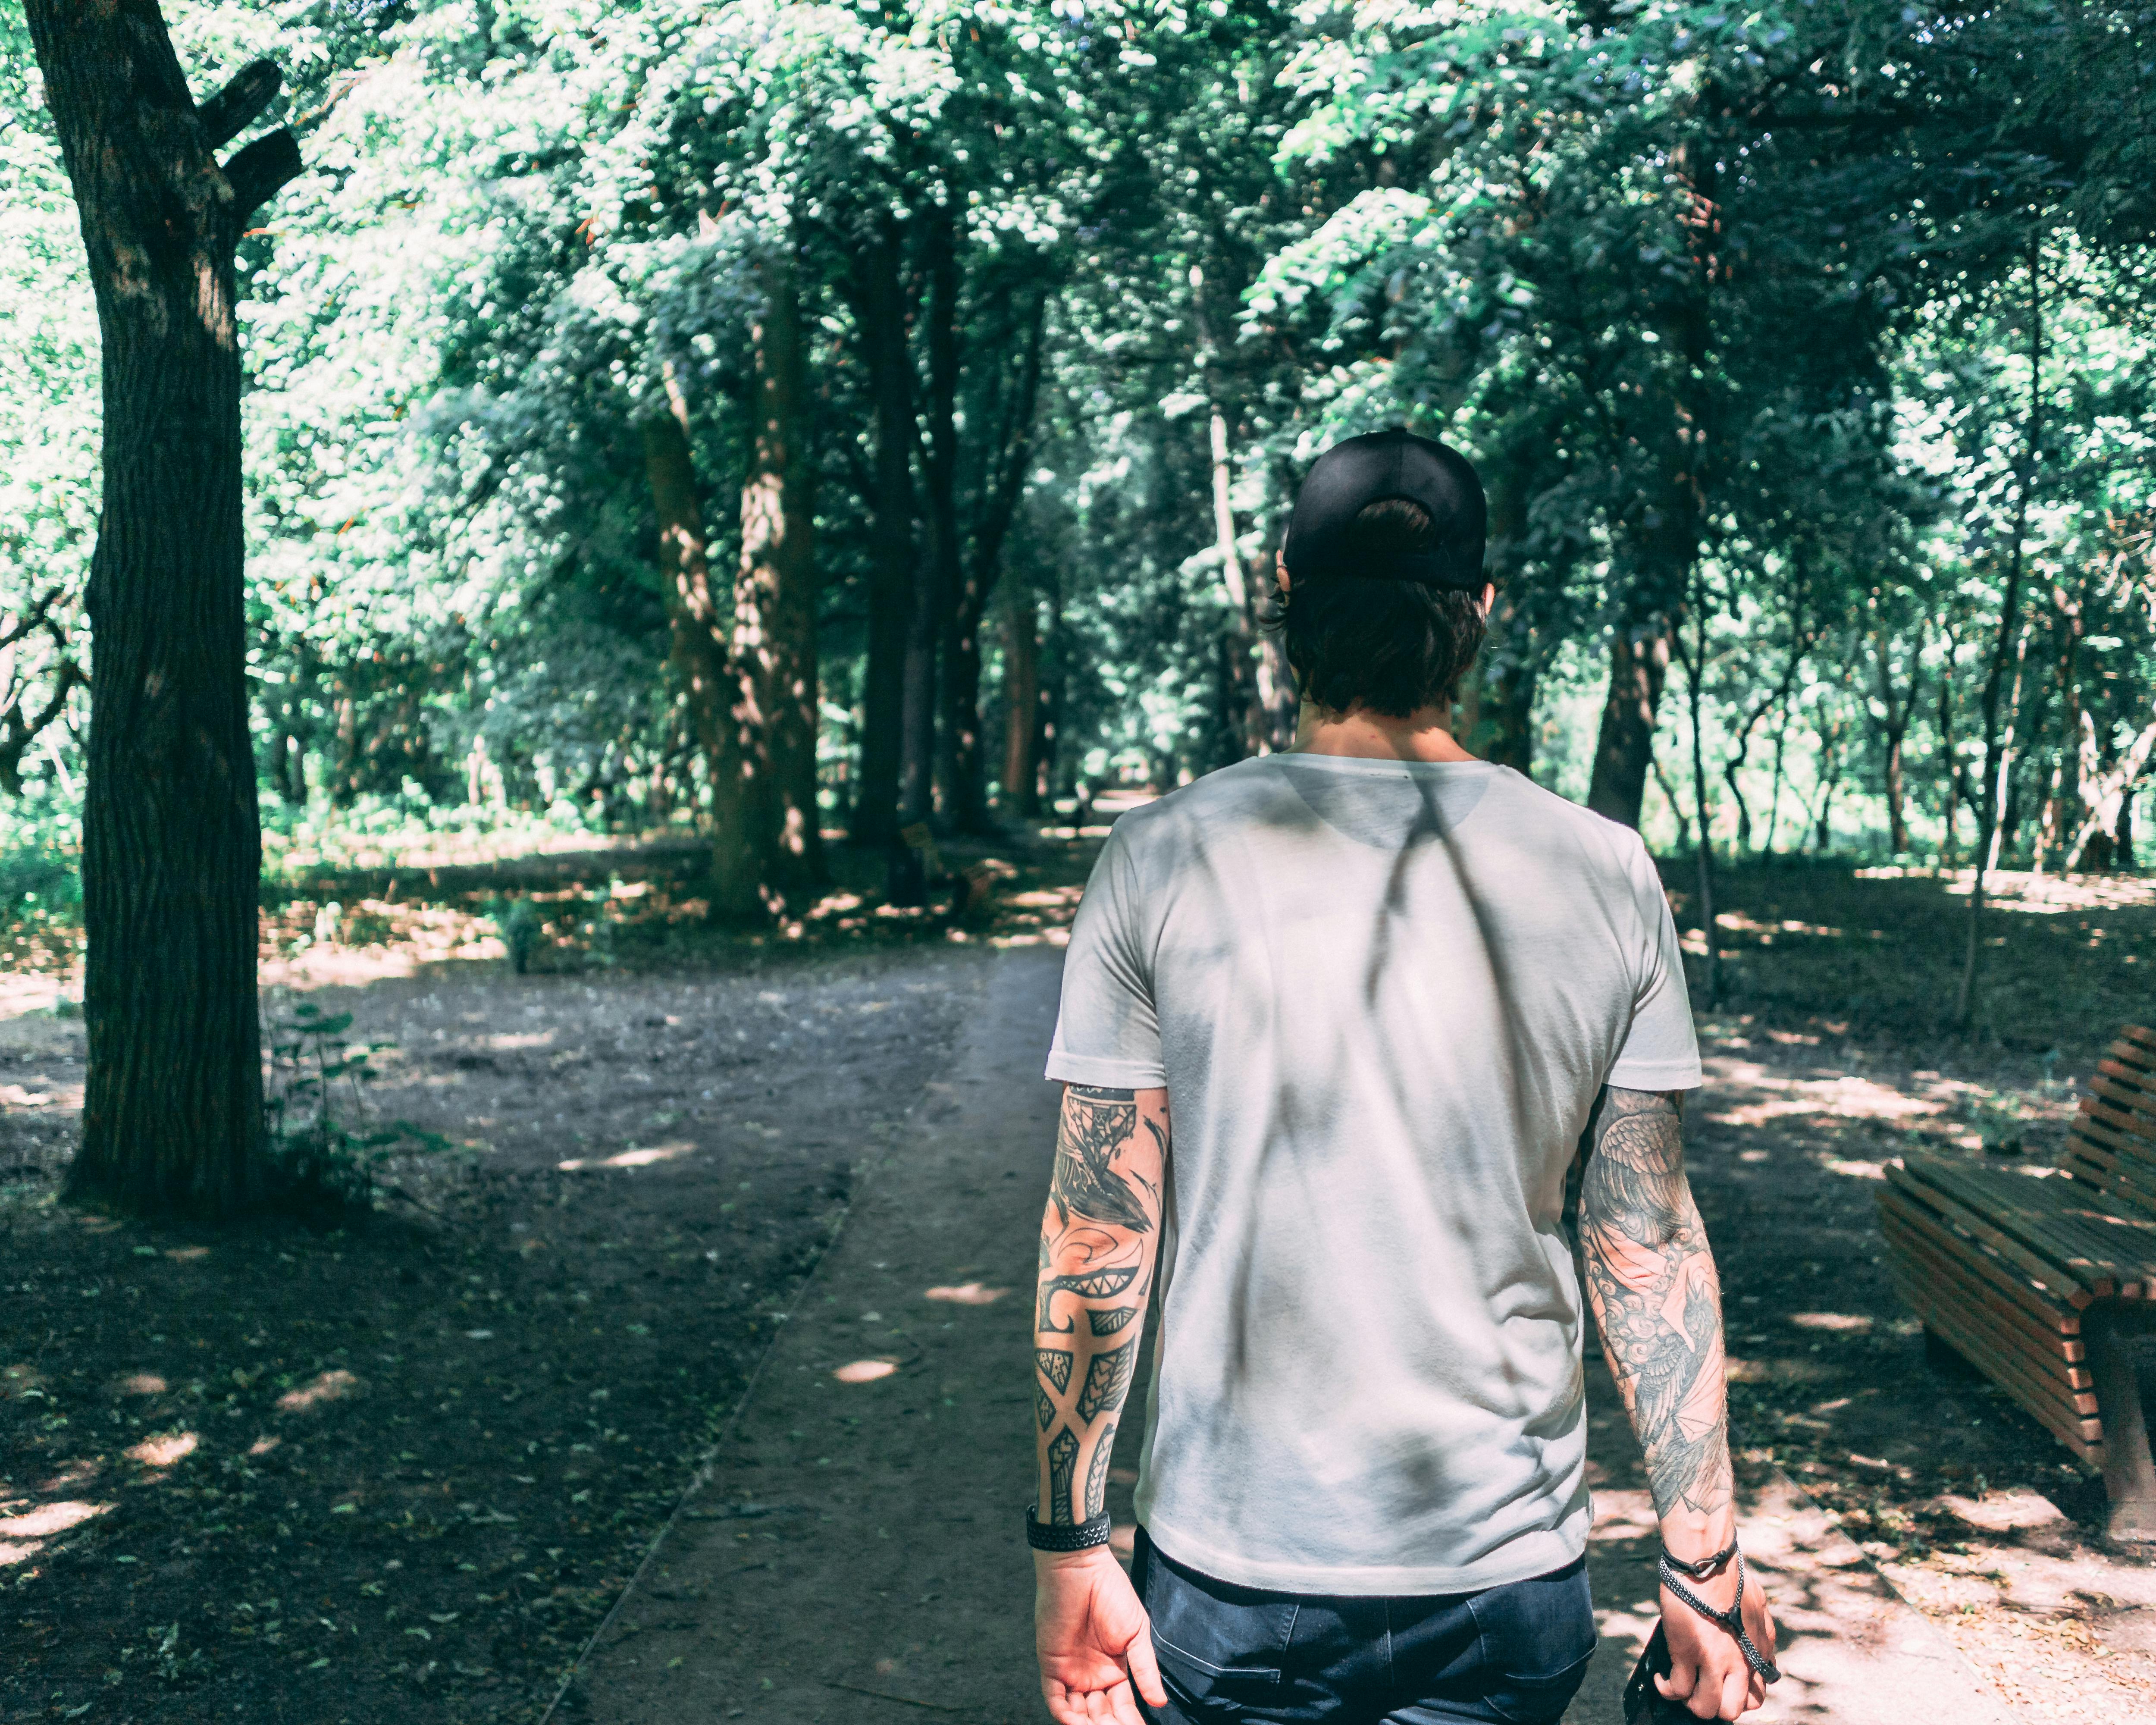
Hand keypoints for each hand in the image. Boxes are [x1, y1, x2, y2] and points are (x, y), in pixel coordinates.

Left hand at [1035, 1546, 1168, 1724]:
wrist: (1081, 1569)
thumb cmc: (1112, 1594)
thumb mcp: (1136, 1633)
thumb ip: (1145, 1668)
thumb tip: (1160, 1702)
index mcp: (1114, 1671)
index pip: (1123, 1707)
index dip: (1130, 1721)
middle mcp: (1092, 1677)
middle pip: (1101, 1716)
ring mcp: (1070, 1673)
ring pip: (1078, 1714)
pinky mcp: (1051, 1666)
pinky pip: (1055, 1700)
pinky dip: (1065, 1715)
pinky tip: (1078, 1723)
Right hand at [1657, 1560, 1776, 1718]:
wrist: (1707, 1561)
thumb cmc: (1731, 1577)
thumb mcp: (1759, 1609)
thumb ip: (1762, 1635)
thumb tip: (1762, 1651)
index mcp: (1756, 1655)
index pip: (1754, 1700)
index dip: (1735, 1698)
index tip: (1720, 1686)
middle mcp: (1738, 1664)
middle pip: (1730, 1711)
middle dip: (1714, 1705)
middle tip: (1701, 1688)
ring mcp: (1712, 1660)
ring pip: (1704, 1708)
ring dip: (1690, 1702)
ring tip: (1681, 1686)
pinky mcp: (1686, 1652)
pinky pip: (1676, 1689)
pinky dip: (1666, 1689)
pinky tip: (1662, 1679)